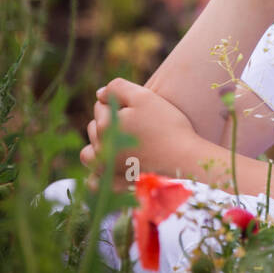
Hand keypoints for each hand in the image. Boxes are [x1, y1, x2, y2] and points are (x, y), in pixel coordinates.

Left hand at [83, 78, 200, 187]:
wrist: (184, 159)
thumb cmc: (166, 125)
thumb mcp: (143, 96)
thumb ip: (117, 88)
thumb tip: (100, 94)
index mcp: (104, 126)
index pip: (101, 105)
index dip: (119, 101)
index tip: (138, 107)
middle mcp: (100, 149)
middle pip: (95, 127)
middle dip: (109, 121)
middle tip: (135, 123)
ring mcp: (106, 169)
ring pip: (89, 153)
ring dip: (99, 144)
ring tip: (119, 142)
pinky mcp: (114, 185)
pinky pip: (94, 183)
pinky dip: (97, 175)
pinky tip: (111, 167)